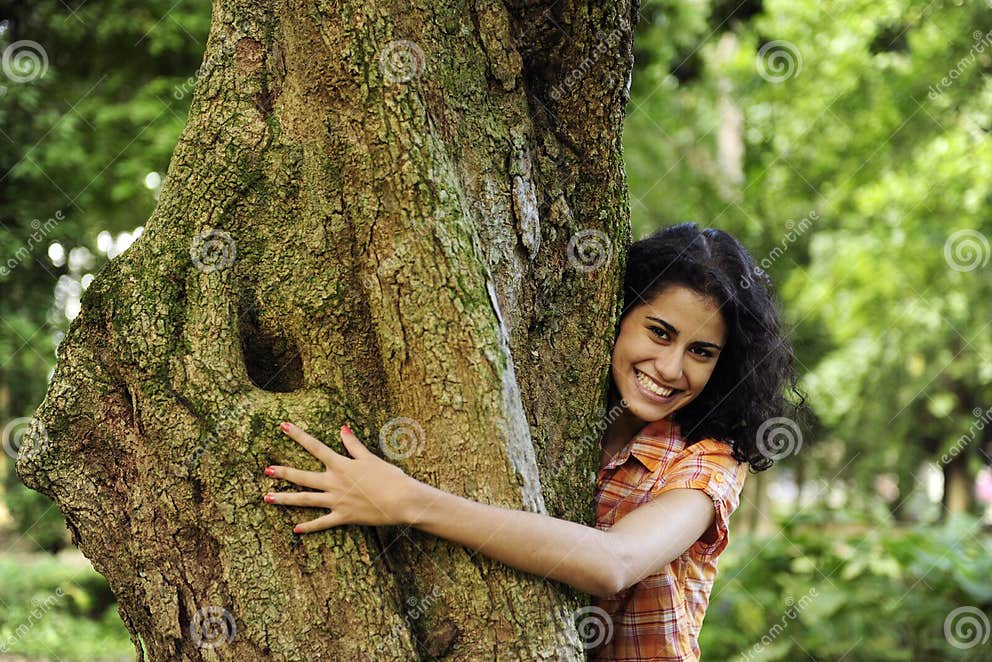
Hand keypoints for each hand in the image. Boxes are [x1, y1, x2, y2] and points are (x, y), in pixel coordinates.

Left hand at [263, 421, 413, 532]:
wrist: (402, 500)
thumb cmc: (390, 477)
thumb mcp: (371, 457)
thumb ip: (353, 445)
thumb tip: (342, 428)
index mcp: (341, 465)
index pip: (315, 447)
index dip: (298, 435)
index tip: (283, 426)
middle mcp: (334, 482)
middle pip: (302, 476)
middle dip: (283, 472)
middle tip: (266, 470)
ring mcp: (336, 501)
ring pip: (305, 500)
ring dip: (285, 498)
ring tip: (267, 497)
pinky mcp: (343, 516)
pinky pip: (322, 523)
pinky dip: (309, 527)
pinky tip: (295, 529)